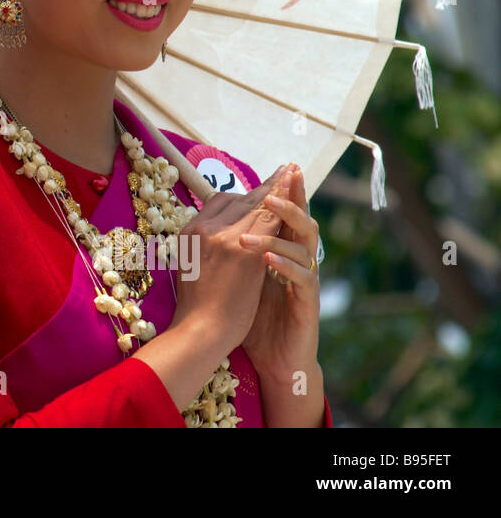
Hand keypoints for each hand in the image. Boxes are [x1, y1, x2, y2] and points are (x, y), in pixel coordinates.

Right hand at [168, 165, 288, 355]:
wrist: (199, 330)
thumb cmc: (197, 306)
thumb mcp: (192, 266)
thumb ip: (206, 247)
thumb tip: (221, 237)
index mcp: (190, 231)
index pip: (221, 202)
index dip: (246, 194)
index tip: (264, 188)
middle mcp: (204, 228)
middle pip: (240, 199)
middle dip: (266, 185)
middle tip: (285, 169)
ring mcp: (222, 237)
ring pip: (256, 205)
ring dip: (278, 188)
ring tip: (294, 173)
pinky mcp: (243, 251)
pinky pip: (268, 221)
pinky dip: (283, 206)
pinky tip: (296, 197)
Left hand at [237, 164, 320, 381]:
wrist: (271, 356)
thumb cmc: (252, 314)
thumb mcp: (239, 272)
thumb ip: (237, 243)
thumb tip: (216, 213)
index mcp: (281, 250)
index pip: (284, 214)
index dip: (285, 190)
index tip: (283, 166)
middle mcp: (297, 260)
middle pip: (300, 220)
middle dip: (292, 196)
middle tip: (285, 174)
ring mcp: (304, 280)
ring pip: (304, 244)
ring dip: (282, 226)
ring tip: (268, 210)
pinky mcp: (307, 302)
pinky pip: (301, 278)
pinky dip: (285, 264)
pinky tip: (269, 258)